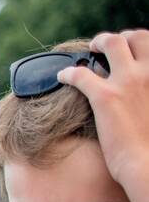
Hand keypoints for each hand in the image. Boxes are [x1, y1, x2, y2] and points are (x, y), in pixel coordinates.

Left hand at [58, 29, 148, 188]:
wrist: (148, 165)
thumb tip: (142, 93)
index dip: (138, 44)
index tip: (129, 52)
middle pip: (135, 37)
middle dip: (119, 38)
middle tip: (103, 47)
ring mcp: (129, 81)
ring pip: (110, 43)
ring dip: (96, 43)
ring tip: (85, 52)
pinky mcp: (105, 97)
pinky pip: (80, 74)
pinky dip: (68, 72)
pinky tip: (61, 76)